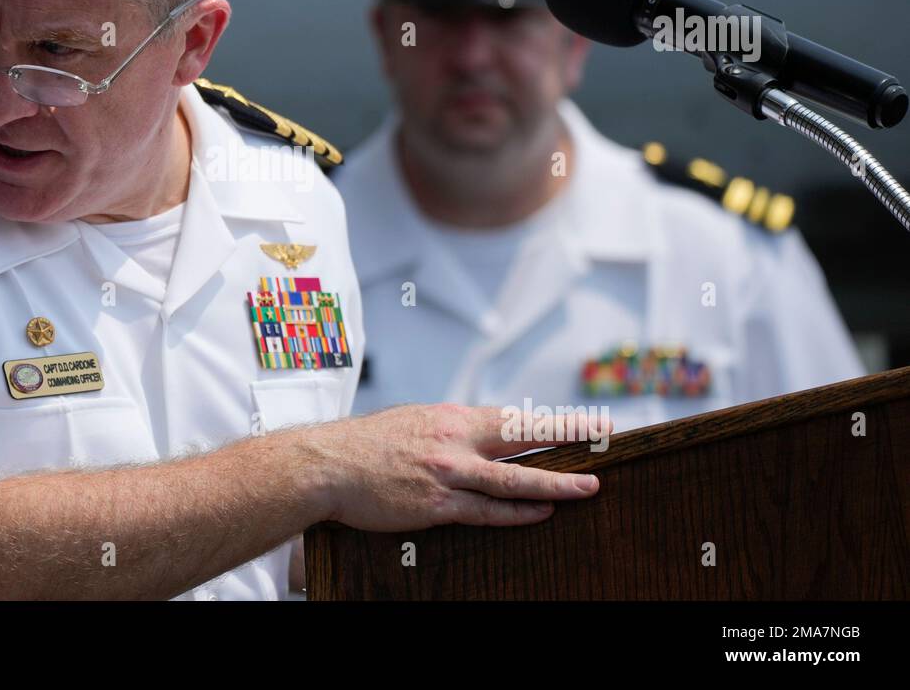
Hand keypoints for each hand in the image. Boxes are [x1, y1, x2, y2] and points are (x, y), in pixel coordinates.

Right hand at [304, 403, 606, 531]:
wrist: (326, 465)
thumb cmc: (366, 445)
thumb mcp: (414, 421)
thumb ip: (450, 429)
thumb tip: (480, 434)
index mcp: (451, 417)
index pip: (515, 418)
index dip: (556, 422)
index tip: (591, 423)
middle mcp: (454, 440)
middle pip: (523, 438)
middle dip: (569, 438)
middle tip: (605, 440)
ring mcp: (447, 473)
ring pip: (513, 479)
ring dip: (555, 482)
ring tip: (589, 488)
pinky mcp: (435, 505)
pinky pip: (486, 511)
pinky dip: (517, 512)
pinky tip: (541, 512)